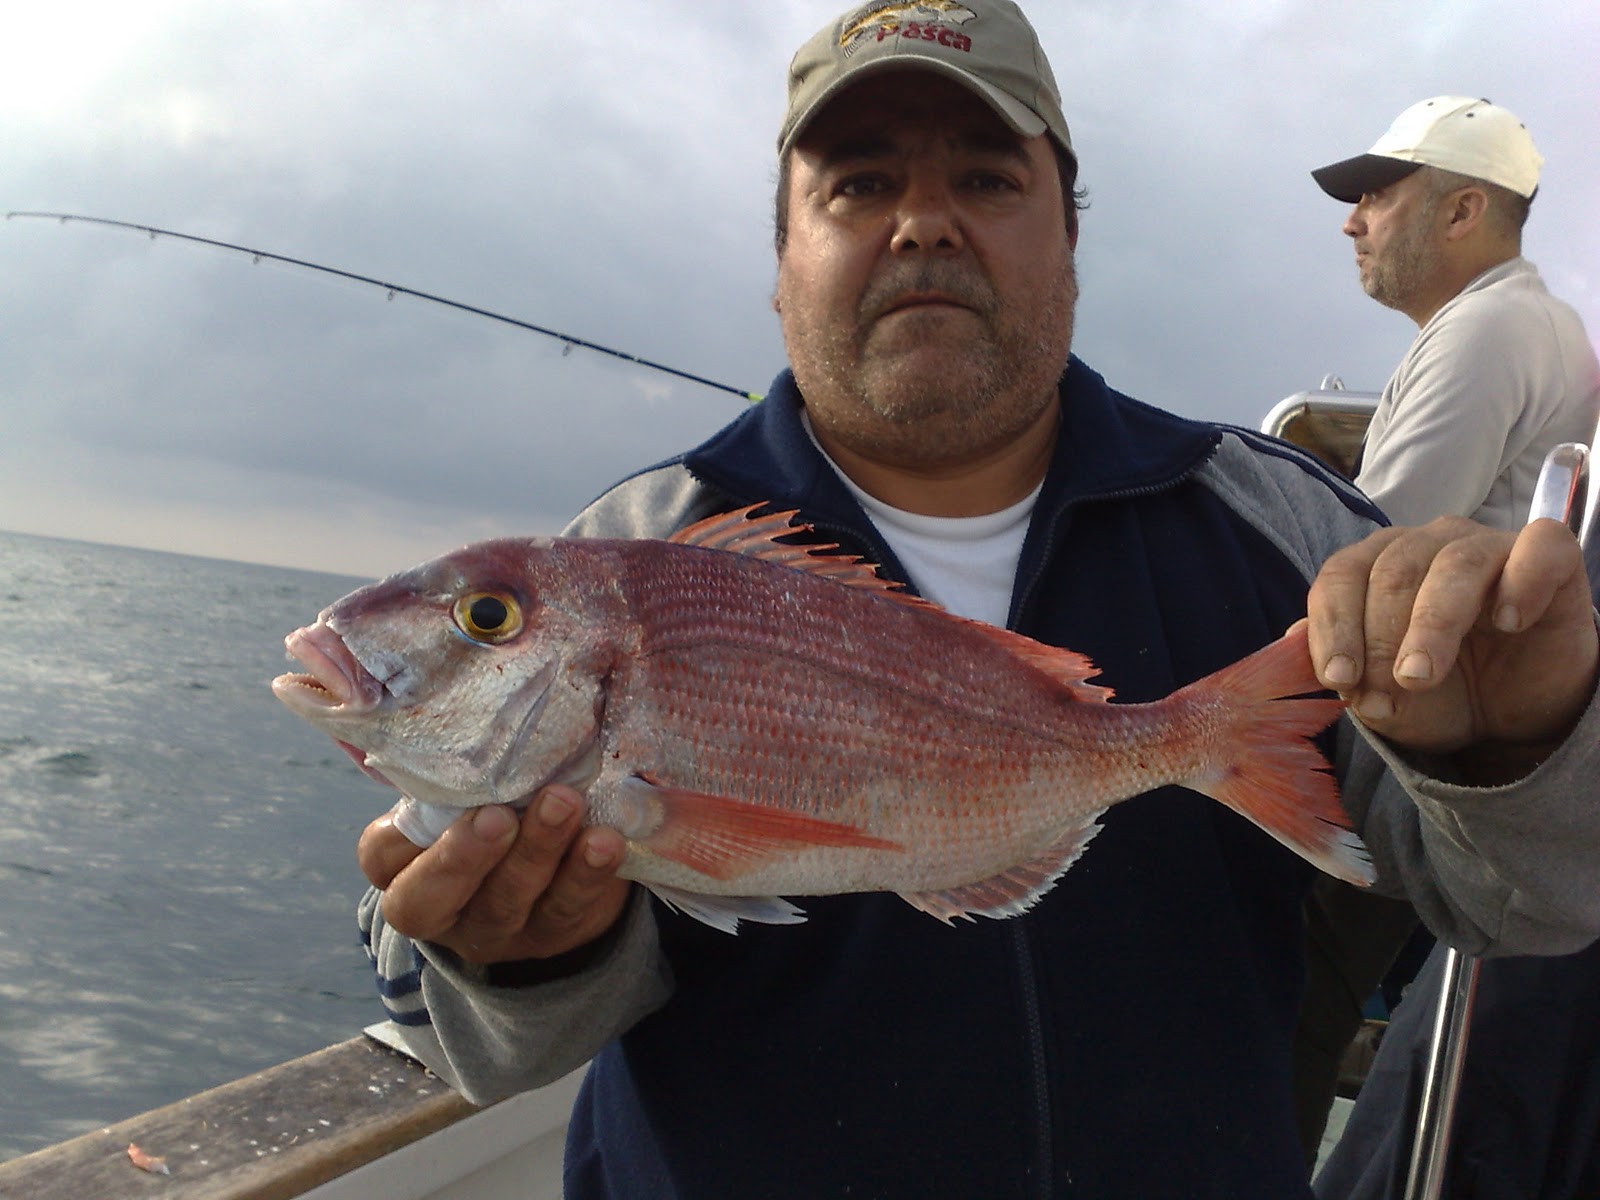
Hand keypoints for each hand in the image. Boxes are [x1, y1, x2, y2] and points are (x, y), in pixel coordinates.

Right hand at [357, 786, 631, 963]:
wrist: (560, 872)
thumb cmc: (497, 807)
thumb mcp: (466, 791)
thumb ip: (462, 766)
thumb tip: (474, 695)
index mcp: (403, 867)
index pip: (383, 857)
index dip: (403, 839)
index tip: (442, 800)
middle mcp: (440, 907)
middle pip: (432, 898)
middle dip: (466, 857)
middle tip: (500, 814)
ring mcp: (496, 928)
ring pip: (506, 902)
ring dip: (537, 852)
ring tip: (566, 803)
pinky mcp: (553, 935)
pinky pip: (566, 908)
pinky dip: (587, 873)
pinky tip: (605, 840)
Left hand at [1306, 516, 1597, 764]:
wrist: (1512, 717)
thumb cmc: (1440, 693)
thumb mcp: (1380, 692)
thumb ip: (1340, 664)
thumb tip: (1293, 639)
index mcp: (1378, 564)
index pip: (1341, 576)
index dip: (1334, 626)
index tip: (1337, 679)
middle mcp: (1430, 543)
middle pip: (1392, 573)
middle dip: (1381, 640)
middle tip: (1385, 693)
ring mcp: (1490, 546)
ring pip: (1454, 565)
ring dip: (1432, 624)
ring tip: (1421, 674)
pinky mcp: (1549, 559)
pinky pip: (1539, 547)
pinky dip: (1520, 582)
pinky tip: (1507, 623)